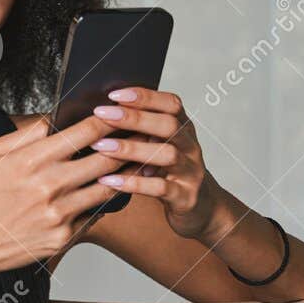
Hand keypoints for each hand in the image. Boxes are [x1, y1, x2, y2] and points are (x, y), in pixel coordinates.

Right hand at [0, 114, 124, 278]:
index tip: (120, 115)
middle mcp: (48, 186)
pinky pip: (89, 215)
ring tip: (130, 164)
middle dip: (125, 145)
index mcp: (31, 160)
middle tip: (137, 137)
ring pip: (105, 189)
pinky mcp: (62, 237)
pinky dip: (96, 204)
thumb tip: (55, 118)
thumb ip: (27, 134)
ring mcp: (58, 214)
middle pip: (106, 159)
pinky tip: (102, 194)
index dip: (109, 120)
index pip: (85, 132)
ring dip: (120, 175)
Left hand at [88, 87, 222, 241]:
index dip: (145, 97)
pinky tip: (110, 180)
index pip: (171, 104)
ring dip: (131, 149)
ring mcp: (191, 172)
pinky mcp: (186, 197)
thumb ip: (141, 131)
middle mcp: (190, 147)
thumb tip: (102, 112)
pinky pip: (161, 188)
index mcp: (183, 129)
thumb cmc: (170, 173)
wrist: (202, 208)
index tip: (114, 94)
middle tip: (102, 114)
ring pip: (167, 154)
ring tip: (101, 146)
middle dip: (134, 117)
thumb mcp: (159, 147)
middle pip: (168, 125)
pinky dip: (134, 183)